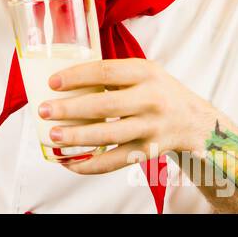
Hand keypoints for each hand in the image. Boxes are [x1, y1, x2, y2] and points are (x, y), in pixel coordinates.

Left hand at [37, 58, 217, 174]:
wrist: (194, 120)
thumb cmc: (157, 92)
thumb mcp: (143, 73)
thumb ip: (112, 74)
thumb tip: (62, 80)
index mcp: (146, 72)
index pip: (107, 71)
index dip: (78, 76)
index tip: (52, 82)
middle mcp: (151, 99)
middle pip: (105, 105)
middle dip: (70, 109)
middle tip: (43, 110)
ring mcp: (151, 127)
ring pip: (109, 135)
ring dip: (77, 137)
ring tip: (53, 137)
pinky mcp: (149, 151)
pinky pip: (116, 161)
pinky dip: (91, 165)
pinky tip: (70, 163)